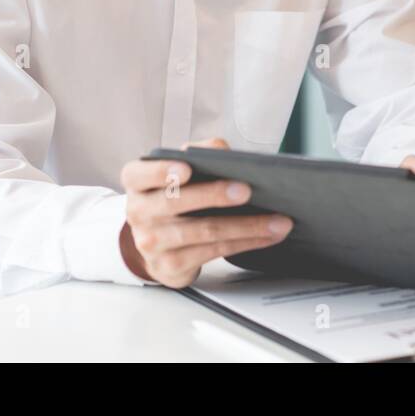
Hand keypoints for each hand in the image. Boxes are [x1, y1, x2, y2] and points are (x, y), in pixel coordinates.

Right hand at [119, 137, 292, 287]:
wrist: (157, 241)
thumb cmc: (173, 196)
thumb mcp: (178, 171)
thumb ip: (198, 154)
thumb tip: (221, 150)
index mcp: (138, 182)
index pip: (140, 174)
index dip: (162, 171)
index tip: (187, 168)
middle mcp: (139, 212)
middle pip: (177, 202)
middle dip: (214, 195)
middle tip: (246, 191)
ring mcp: (152, 242)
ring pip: (204, 231)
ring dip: (246, 225)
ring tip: (276, 220)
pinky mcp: (171, 265)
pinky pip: (215, 252)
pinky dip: (246, 242)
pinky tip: (267, 235)